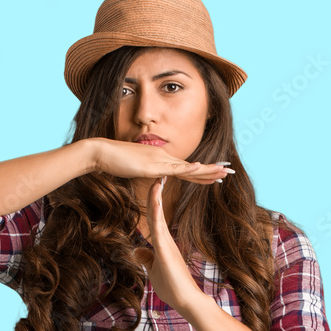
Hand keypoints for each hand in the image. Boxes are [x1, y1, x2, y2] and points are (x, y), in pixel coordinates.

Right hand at [90, 138, 232, 184]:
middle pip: (192, 167)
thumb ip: (149, 172)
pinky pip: (173, 168)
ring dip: (207, 170)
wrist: (101, 152)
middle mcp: (164, 157)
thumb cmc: (115, 161)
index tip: (217, 175)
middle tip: (230, 172)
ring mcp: (159, 160)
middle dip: (212, 170)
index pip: (187, 169)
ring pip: (188, 167)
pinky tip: (200, 168)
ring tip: (223, 173)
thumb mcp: (136, 169)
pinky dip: (188, 169)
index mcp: (161, 159)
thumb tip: (157, 178)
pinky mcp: (152, 165)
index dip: (203, 172)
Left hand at [132, 177, 206, 312]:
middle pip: (157, 212)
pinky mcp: (166, 251)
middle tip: (157, 174)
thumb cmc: (173, 287)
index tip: (153, 186)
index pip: (155, 218)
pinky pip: (159, 229)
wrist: (186, 300)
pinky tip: (155, 203)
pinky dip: (157, 215)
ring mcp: (167, 244)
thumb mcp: (154, 270)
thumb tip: (138, 251)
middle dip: (155, 193)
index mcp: (162, 243)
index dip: (153, 202)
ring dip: (156, 199)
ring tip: (156, 180)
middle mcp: (166, 240)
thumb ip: (147, 259)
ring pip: (158, 217)